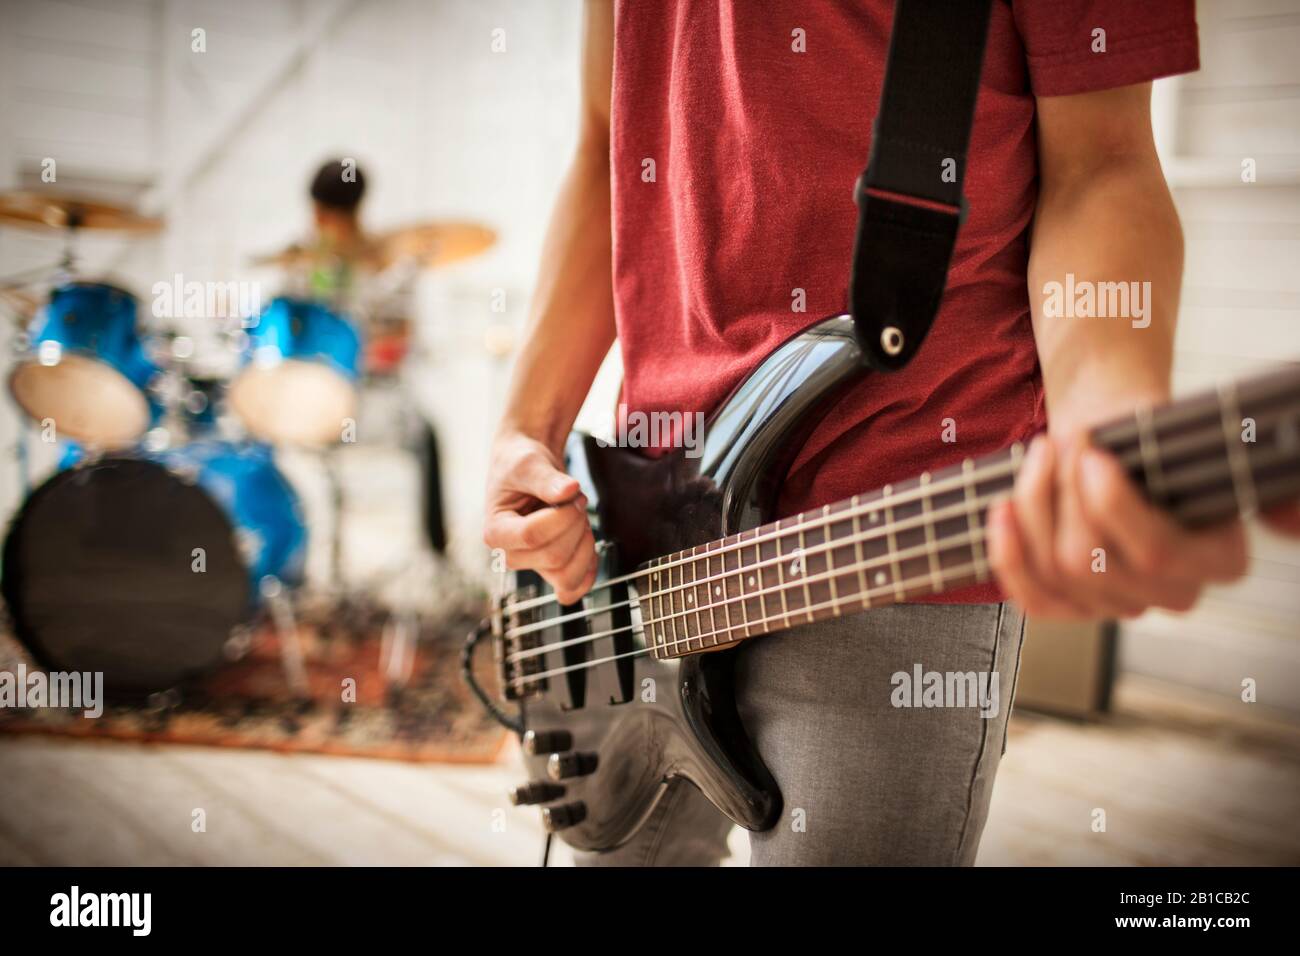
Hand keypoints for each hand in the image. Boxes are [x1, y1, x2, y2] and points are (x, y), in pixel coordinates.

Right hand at [483, 431, 597, 603]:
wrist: (528, 468)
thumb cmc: (520, 464)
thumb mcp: (529, 463)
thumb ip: (546, 478)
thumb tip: (568, 490)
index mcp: (495, 532)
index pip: (532, 536)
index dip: (561, 516)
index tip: (571, 492)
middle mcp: (511, 554)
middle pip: (555, 557)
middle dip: (575, 525)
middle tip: (576, 500)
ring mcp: (533, 564)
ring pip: (567, 576)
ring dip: (585, 545)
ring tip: (579, 518)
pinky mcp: (552, 568)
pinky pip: (574, 587)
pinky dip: (589, 567)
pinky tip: (586, 539)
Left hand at [987, 433, 1249, 619]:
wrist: (1111, 441)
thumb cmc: (1138, 433)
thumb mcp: (1153, 434)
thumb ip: (1141, 452)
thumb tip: (1090, 463)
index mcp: (1220, 557)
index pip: (1155, 552)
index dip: (1111, 505)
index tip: (1091, 453)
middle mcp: (1176, 594)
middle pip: (1088, 562)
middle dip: (1063, 494)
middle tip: (1062, 440)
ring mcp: (1124, 607)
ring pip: (1054, 570)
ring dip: (1034, 504)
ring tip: (1041, 452)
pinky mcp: (1078, 608)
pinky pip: (1035, 600)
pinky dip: (1009, 554)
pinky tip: (1002, 509)